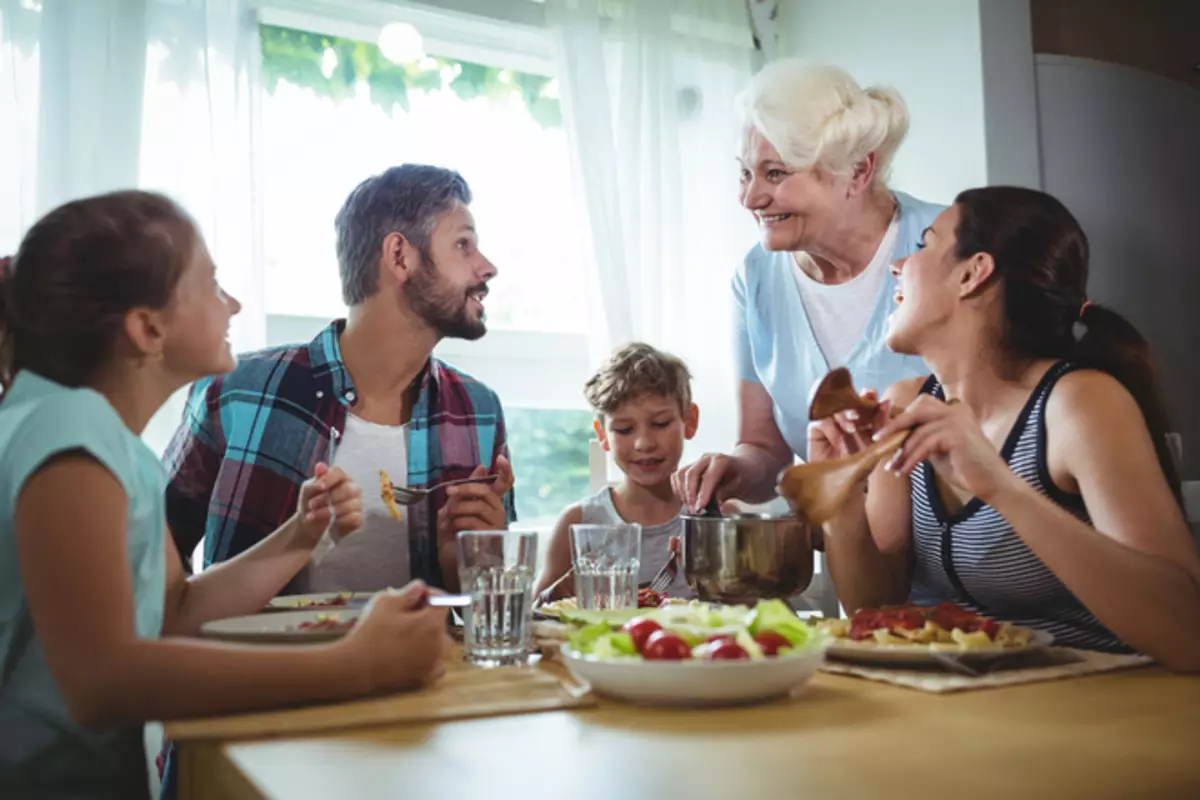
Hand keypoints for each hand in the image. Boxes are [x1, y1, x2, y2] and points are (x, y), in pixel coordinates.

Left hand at [294, 463, 362, 546]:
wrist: (310, 525)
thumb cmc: (311, 504)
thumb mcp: (308, 492)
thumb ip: (315, 481)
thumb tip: (320, 466)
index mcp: (340, 478)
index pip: (339, 473)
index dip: (330, 478)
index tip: (320, 487)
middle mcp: (352, 488)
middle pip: (347, 489)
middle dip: (327, 499)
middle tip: (311, 505)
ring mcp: (357, 503)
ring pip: (349, 505)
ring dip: (328, 511)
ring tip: (313, 516)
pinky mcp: (358, 518)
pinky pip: (354, 518)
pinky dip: (339, 521)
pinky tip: (329, 523)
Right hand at [338, 581, 451, 691]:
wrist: (356, 667)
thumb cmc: (370, 632)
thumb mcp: (386, 602)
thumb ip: (408, 592)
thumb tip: (421, 587)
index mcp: (432, 622)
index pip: (443, 600)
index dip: (429, 595)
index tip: (415, 597)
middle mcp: (440, 643)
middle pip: (440, 621)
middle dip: (427, 615)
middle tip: (405, 616)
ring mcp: (434, 662)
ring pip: (440, 642)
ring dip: (429, 636)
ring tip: (406, 635)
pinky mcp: (426, 677)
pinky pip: (437, 663)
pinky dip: (429, 657)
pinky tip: (411, 654)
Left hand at [436, 458, 512, 546]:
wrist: (452, 558)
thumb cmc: (455, 532)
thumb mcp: (457, 506)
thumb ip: (467, 489)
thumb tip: (482, 468)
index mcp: (490, 501)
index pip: (505, 483)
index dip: (505, 470)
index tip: (500, 459)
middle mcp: (498, 511)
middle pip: (486, 491)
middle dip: (465, 489)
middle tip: (449, 492)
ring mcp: (496, 525)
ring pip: (478, 506)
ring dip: (458, 509)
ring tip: (448, 517)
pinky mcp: (490, 538)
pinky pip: (474, 522)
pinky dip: (458, 522)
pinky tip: (453, 528)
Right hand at [671, 454, 746, 513]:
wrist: (745, 468)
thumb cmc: (745, 477)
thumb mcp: (741, 485)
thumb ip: (726, 492)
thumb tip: (714, 502)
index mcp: (721, 460)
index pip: (708, 476)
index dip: (703, 492)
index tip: (700, 506)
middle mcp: (707, 458)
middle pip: (691, 473)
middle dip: (690, 494)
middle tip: (694, 510)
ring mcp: (697, 462)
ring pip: (681, 474)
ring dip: (683, 492)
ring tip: (690, 506)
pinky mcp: (690, 467)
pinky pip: (677, 476)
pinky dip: (678, 489)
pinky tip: (685, 500)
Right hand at [806, 389, 891, 462]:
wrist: (842, 485)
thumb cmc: (861, 466)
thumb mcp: (876, 445)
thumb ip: (882, 424)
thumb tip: (888, 401)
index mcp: (863, 418)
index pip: (865, 400)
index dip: (868, 396)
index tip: (873, 396)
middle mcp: (846, 417)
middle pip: (847, 399)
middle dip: (853, 402)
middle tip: (859, 412)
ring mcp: (831, 422)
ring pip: (834, 407)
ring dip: (843, 415)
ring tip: (851, 429)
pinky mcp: (816, 429)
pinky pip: (822, 421)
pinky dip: (832, 429)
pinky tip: (839, 440)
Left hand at [872, 395, 1013, 501]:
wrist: (992, 484)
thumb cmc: (964, 468)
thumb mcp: (936, 448)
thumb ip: (920, 436)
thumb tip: (892, 434)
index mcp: (952, 408)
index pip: (919, 405)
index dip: (899, 417)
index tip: (882, 433)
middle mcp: (956, 409)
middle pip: (916, 409)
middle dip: (895, 425)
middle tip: (878, 440)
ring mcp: (958, 420)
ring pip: (918, 430)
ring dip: (902, 451)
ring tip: (892, 466)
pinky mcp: (956, 434)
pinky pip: (925, 444)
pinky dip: (912, 459)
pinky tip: (904, 471)